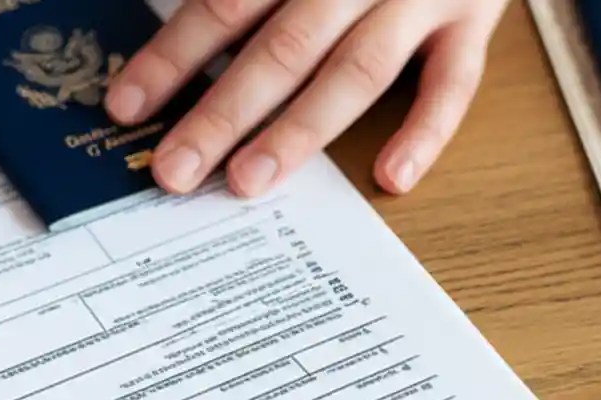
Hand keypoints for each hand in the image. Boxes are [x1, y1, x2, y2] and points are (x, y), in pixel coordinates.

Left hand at [105, 0, 508, 197]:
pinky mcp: (472, 22)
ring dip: (298, 130)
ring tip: (248, 181)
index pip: (226, 4)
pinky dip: (426, 132)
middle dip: (222, 113)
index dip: (173, 57)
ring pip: (355, 70)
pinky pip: (453, 84)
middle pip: (282, 47)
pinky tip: (390, 177)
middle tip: (174, 170)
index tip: (127, 107)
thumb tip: (176, 31)